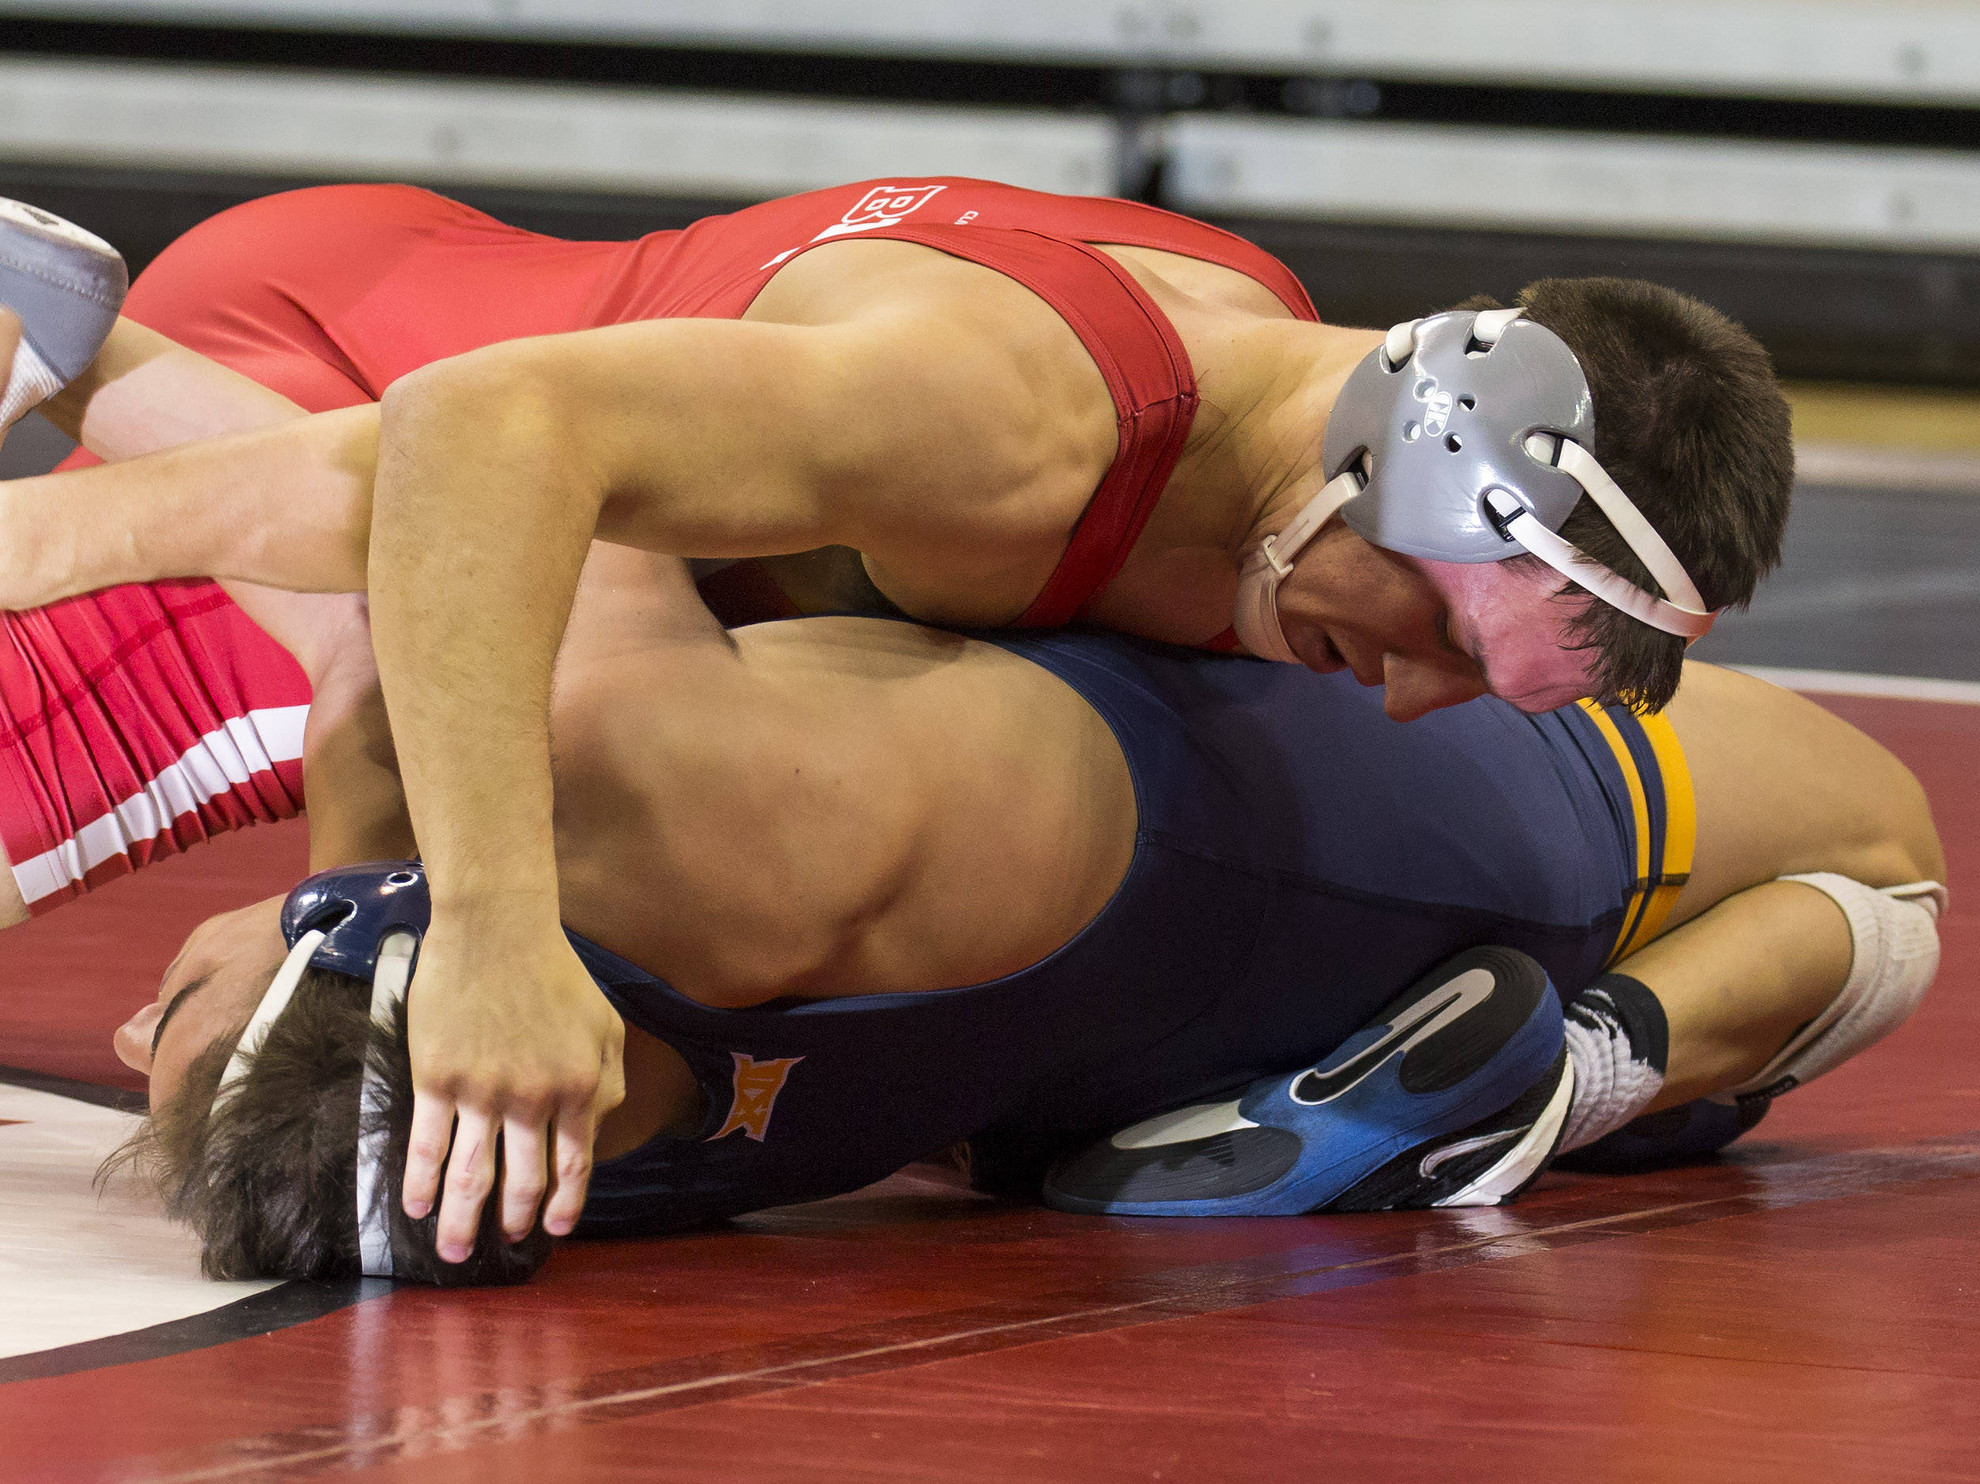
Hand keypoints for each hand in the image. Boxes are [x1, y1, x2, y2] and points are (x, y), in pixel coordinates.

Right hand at [402, 908, 625, 1262]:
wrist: (497, 927)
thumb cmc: (555, 972)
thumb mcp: (605, 1025)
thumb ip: (608, 1081)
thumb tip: (597, 1131)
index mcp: (580, 1087)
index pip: (574, 1163)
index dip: (564, 1203)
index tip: (553, 1231)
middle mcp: (533, 1098)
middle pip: (523, 1179)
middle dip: (515, 1221)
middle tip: (506, 1244)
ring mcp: (482, 1091)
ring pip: (472, 1175)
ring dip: (463, 1221)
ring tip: (455, 1252)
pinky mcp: (436, 1077)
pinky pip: (428, 1144)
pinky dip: (421, 1183)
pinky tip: (416, 1207)